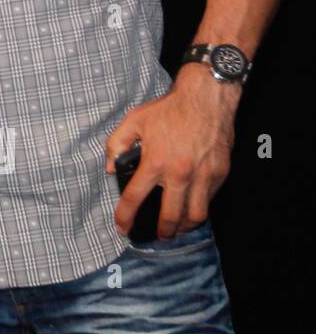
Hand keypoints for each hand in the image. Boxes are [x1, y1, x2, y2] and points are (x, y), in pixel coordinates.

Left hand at [106, 65, 236, 238]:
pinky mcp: (220, 174)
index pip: (135, 197)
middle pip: (171, 217)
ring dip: (184, 227)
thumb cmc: (169, 109)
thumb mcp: (133, 121)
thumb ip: (116, 144)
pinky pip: (209, 200)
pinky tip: (191, 206)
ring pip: (195, 215)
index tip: (122, 227)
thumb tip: (112, 168)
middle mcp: (180, 173)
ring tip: (176, 228)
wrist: (206, 98)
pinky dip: (199, 208)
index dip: (125, 217)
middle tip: (157, 235)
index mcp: (155, 162)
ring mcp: (203, 176)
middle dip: (162, 232)